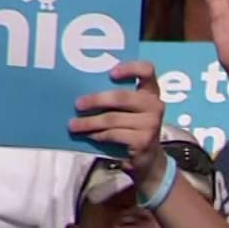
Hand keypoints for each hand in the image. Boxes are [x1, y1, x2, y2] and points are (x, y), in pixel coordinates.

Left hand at [69, 61, 167, 195]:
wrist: (148, 159)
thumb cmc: (133, 128)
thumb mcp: (130, 110)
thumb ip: (118, 98)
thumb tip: (83, 92)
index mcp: (151, 92)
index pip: (147, 70)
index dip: (129, 68)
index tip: (110, 74)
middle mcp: (155, 105)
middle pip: (122, 97)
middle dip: (96, 100)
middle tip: (77, 105)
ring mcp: (151, 124)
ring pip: (112, 119)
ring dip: (90, 122)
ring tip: (73, 125)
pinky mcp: (143, 141)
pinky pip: (113, 134)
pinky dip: (98, 135)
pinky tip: (89, 136)